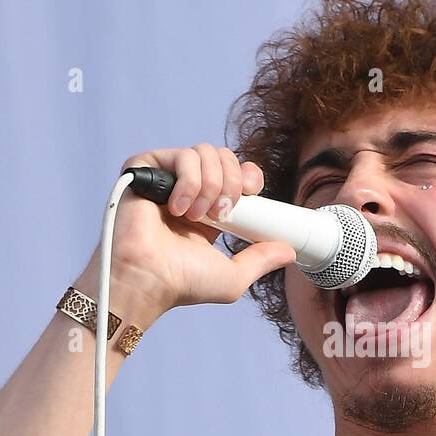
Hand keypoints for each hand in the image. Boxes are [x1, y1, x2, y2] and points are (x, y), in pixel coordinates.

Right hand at [82, 144, 296, 316]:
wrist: (150, 280)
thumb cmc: (181, 283)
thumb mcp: (233, 276)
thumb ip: (261, 260)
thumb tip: (290, 252)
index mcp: (208, 208)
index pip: (236, 171)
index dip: (248, 176)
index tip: (251, 194)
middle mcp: (187, 189)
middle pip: (224, 156)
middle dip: (231, 183)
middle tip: (221, 215)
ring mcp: (166, 178)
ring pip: (205, 152)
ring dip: (210, 186)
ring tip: (195, 217)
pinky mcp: (146, 170)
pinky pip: (181, 155)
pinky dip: (188, 181)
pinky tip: (177, 208)